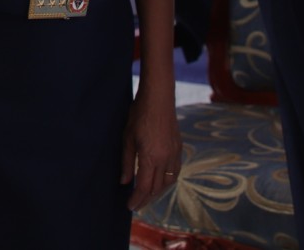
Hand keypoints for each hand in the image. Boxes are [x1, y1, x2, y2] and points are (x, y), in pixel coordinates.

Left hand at [122, 87, 182, 209]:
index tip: (130, 206)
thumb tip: (125, 182)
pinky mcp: (179, 148)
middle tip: (136, 204)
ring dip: (158, 191)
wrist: (159, 98)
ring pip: (168, 181)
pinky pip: (175, 171)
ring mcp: (174, 153)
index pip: (144, 187)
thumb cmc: (139, 115)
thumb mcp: (127, 138)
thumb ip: (126, 163)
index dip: (137, 199)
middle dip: (146, 198)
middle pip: (157, 188)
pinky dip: (167, 180)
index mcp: (151, 157)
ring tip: (147, 195)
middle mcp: (165, 159)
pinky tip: (160, 180)